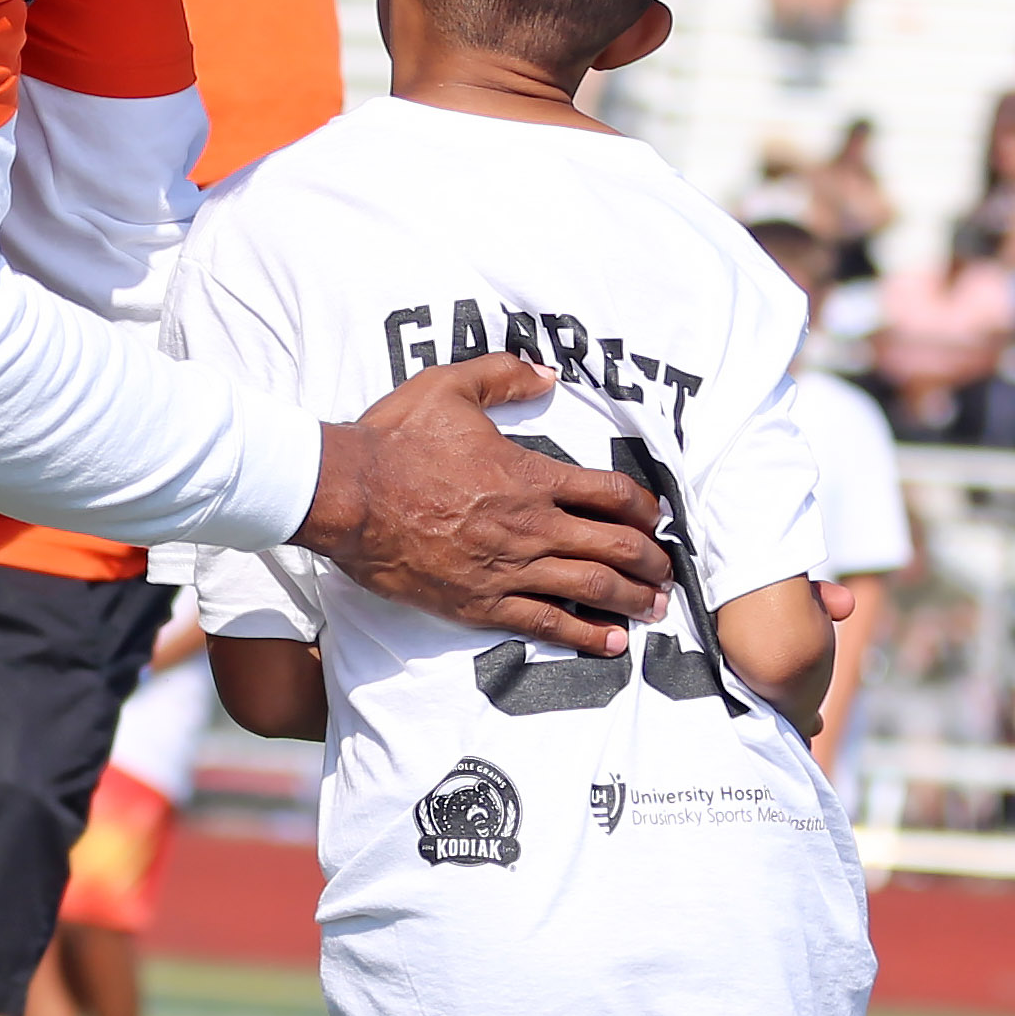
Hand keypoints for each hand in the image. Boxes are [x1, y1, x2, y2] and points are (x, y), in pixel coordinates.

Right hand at [293, 356, 669, 651]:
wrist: (347, 495)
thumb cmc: (394, 441)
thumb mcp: (449, 387)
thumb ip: (503, 376)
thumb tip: (545, 372)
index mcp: (530, 475)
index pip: (609, 493)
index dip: (643, 508)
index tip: (658, 518)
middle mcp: (531, 525)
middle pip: (614, 545)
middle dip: (650, 561)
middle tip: (667, 572)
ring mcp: (508, 568)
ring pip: (590, 587)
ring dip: (631, 598)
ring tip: (655, 607)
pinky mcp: (481, 602)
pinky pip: (545, 623)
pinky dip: (584, 634)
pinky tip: (611, 642)